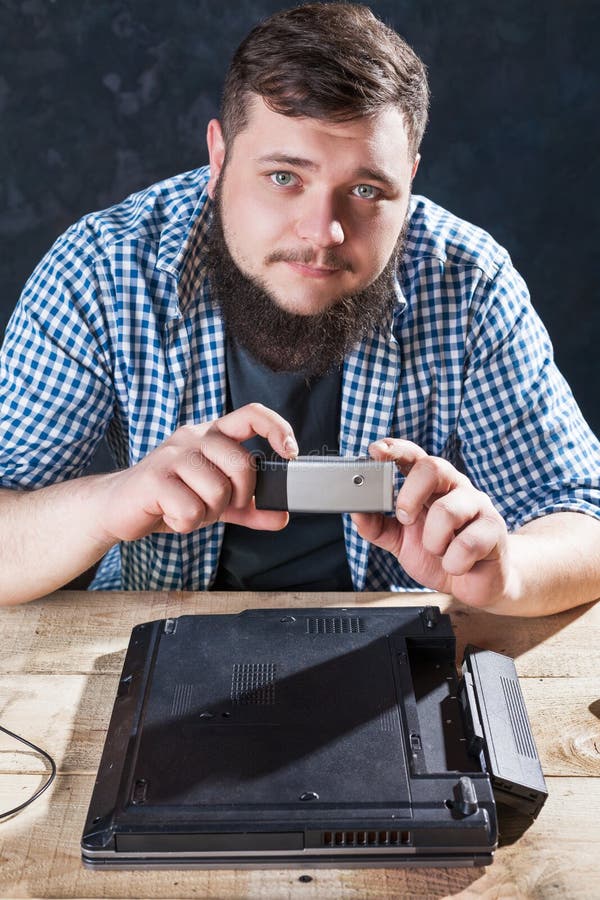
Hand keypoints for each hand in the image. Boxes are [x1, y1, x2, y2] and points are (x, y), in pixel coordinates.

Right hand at [96, 403, 297, 542]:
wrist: (118, 508)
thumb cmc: (169, 498)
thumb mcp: (216, 503)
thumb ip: (249, 508)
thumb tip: (282, 516)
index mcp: (212, 435)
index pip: (252, 415)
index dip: (277, 429)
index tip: (290, 453)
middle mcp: (194, 437)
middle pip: (243, 464)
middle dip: (240, 496)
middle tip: (218, 506)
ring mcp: (172, 455)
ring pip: (218, 490)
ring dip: (208, 514)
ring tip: (188, 510)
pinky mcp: (153, 478)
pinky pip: (191, 509)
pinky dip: (186, 523)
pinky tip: (171, 516)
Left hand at [351, 439, 513, 608]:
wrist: (477, 582)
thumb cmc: (440, 555)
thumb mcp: (401, 541)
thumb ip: (378, 527)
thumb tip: (357, 513)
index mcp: (430, 486)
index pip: (413, 456)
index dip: (394, 449)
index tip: (375, 451)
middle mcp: (454, 488)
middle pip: (432, 467)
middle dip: (410, 495)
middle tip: (405, 519)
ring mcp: (477, 505)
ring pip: (448, 509)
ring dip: (433, 541)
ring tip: (438, 552)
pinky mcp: (494, 529)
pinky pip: (468, 543)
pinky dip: (454, 563)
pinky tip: (457, 564)